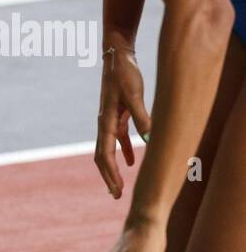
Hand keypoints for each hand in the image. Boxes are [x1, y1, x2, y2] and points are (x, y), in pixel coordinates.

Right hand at [95, 47, 151, 198]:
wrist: (117, 56)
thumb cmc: (125, 74)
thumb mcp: (134, 95)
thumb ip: (141, 117)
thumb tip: (149, 139)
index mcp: (105, 122)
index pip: (104, 154)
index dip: (110, 173)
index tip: (117, 189)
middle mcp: (104, 124)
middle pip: (101, 157)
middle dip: (108, 177)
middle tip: (115, 195)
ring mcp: (110, 120)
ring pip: (108, 150)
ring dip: (114, 168)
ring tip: (120, 185)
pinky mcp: (118, 115)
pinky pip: (118, 139)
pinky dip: (125, 151)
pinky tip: (134, 161)